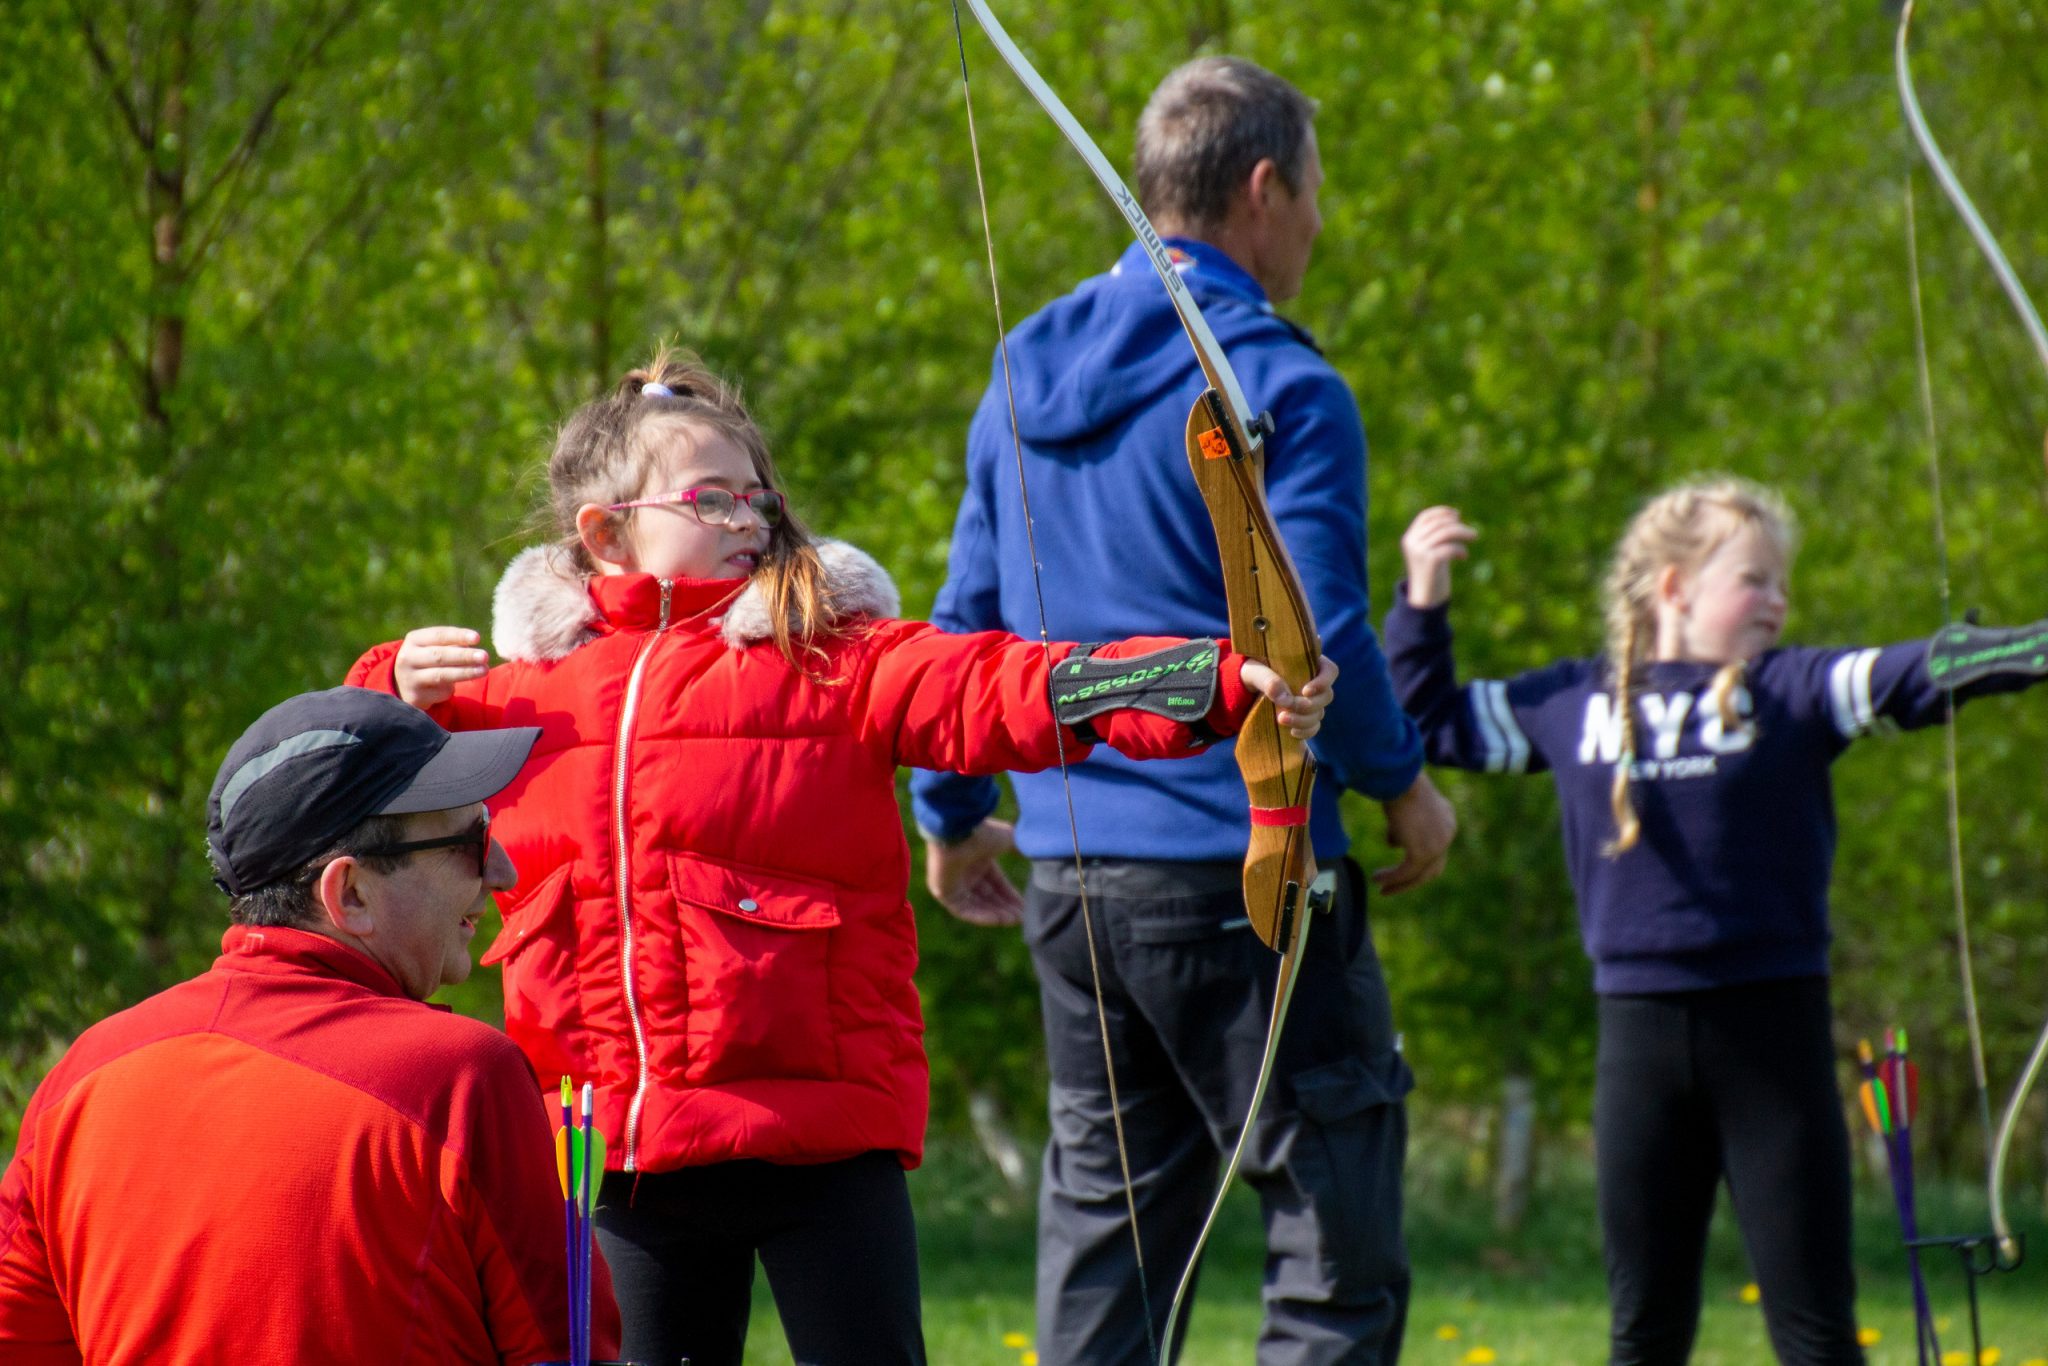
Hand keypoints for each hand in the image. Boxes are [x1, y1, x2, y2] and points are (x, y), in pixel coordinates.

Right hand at [394, 626, 489, 708]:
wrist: (403, 685)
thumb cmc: (427, 660)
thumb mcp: (433, 647)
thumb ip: (453, 645)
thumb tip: (476, 648)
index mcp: (414, 640)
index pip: (438, 635)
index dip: (458, 636)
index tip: (477, 638)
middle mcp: (408, 658)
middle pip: (439, 656)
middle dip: (464, 656)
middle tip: (484, 656)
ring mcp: (409, 678)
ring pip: (441, 675)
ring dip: (465, 672)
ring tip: (484, 670)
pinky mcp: (414, 696)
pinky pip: (440, 692)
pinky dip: (451, 689)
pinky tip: (454, 687)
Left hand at [923, 819, 1023, 926]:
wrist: (958, 831)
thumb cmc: (983, 833)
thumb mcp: (1009, 839)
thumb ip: (1020, 848)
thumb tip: (1035, 852)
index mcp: (979, 860)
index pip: (997, 884)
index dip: (1010, 896)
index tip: (1025, 907)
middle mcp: (966, 873)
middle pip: (988, 897)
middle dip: (1005, 908)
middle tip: (1021, 917)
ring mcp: (953, 883)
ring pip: (976, 905)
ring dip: (995, 914)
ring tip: (1012, 920)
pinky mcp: (942, 891)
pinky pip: (962, 909)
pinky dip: (979, 916)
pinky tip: (997, 920)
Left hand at [1238, 656, 1338, 739]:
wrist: (1244, 690)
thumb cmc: (1251, 672)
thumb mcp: (1254, 670)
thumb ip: (1267, 678)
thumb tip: (1283, 697)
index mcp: (1308, 664)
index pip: (1330, 671)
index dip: (1323, 682)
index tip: (1305, 691)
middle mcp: (1314, 682)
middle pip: (1326, 696)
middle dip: (1308, 705)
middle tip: (1285, 706)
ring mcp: (1311, 702)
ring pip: (1319, 714)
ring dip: (1303, 720)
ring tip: (1281, 719)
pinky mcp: (1304, 718)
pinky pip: (1313, 727)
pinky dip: (1305, 732)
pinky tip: (1292, 732)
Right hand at [1372, 771, 1455, 893]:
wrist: (1400, 777)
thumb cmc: (1397, 783)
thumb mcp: (1403, 807)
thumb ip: (1403, 826)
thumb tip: (1394, 843)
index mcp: (1447, 818)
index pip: (1436, 847)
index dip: (1416, 855)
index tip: (1394, 860)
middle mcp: (1448, 833)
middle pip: (1433, 868)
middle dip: (1412, 880)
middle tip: (1391, 887)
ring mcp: (1438, 844)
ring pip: (1420, 874)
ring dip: (1399, 883)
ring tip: (1380, 887)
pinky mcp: (1423, 852)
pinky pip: (1406, 872)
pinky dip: (1392, 878)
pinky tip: (1377, 879)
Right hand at [1401, 506, 1478, 608]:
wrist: (1426, 598)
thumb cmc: (1432, 573)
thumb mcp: (1433, 550)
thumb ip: (1438, 535)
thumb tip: (1455, 516)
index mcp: (1409, 538)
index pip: (1425, 516)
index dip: (1442, 512)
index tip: (1457, 514)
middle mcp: (1412, 543)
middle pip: (1439, 523)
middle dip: (1458, 524)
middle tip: (1472, 532)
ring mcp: (1419, 551)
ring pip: (1446, 532)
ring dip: (1463, 533)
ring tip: (1474, 536)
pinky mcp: (1430, 560)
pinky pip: (1450, 547)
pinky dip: (1460, 549)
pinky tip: (1464, 556)